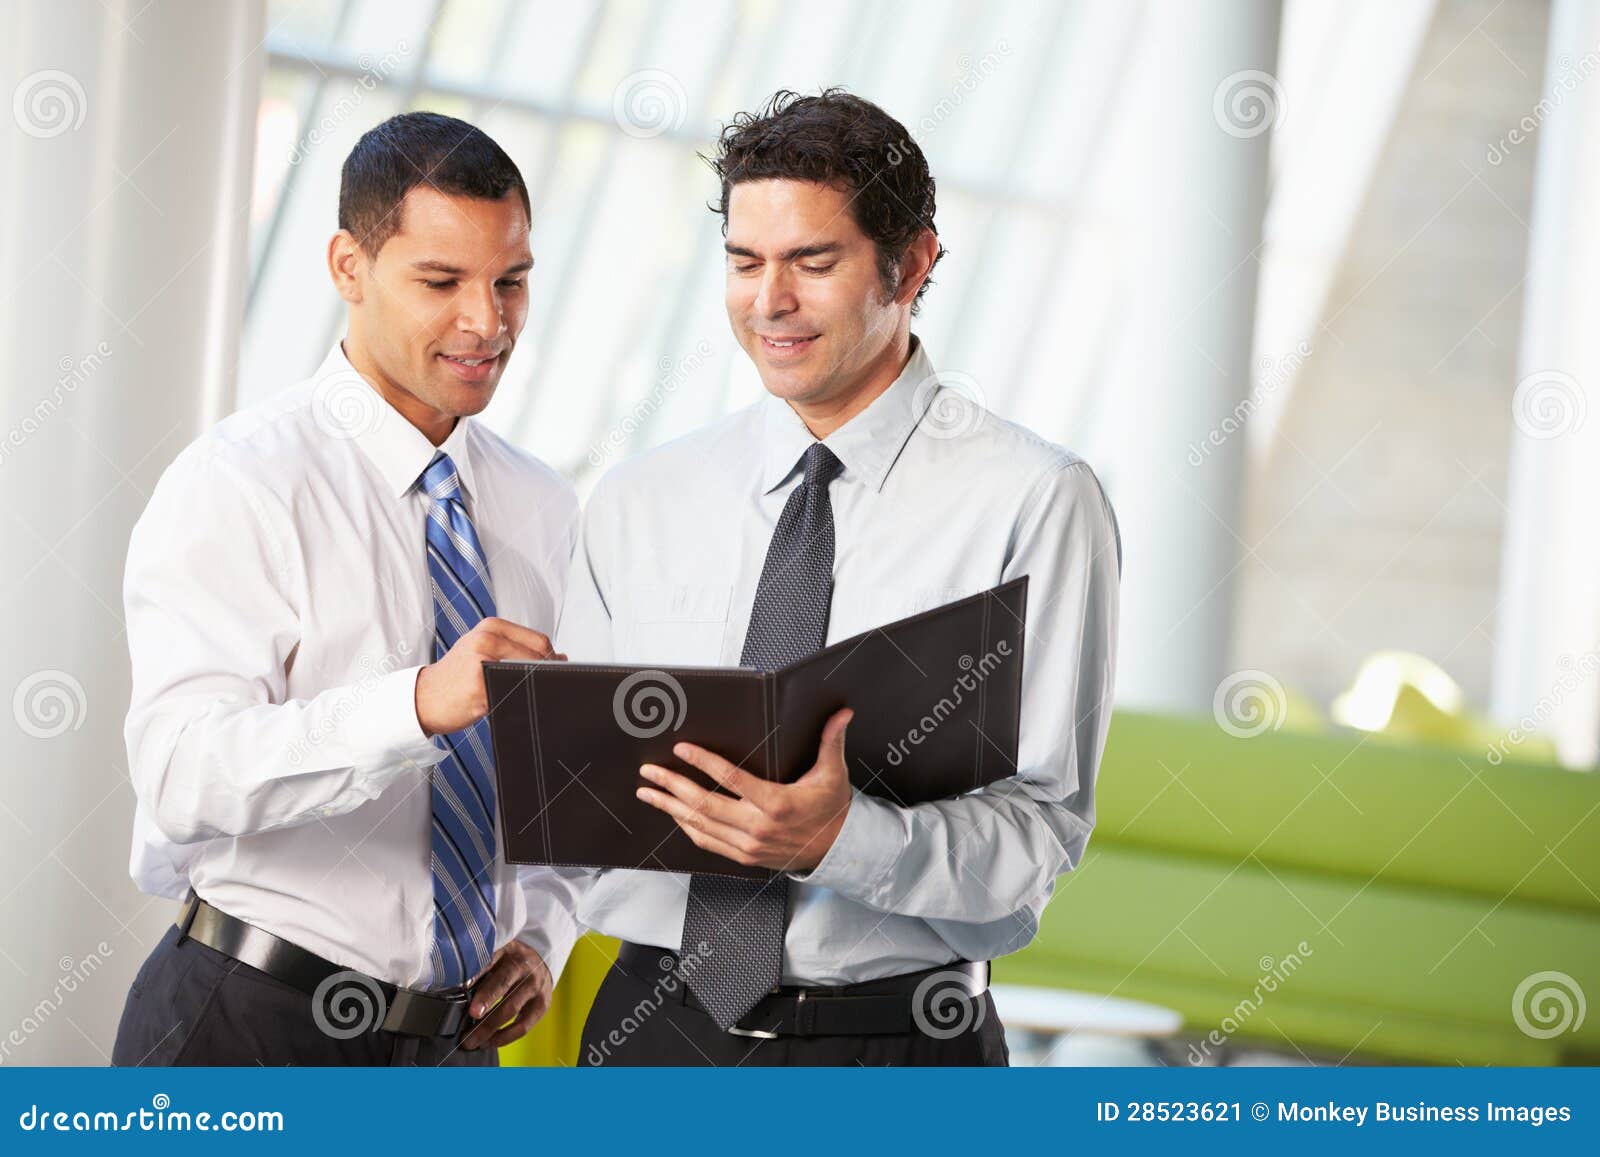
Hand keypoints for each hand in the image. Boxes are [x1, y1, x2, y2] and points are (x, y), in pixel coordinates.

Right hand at [414, 618, 563, 735]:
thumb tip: (562, 657)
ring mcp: (482, 662)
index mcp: (491, 627)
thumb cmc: (458, 676)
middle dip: (547, 673)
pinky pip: (513, 694)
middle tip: (539, 687)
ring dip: (533, 687)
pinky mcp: (480, 687)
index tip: (553, 673)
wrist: (424, 697)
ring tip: (520, 694)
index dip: (552, 660)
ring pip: (528, 674)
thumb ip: (519, 649)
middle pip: (538, 657)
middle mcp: (486, 639)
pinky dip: (518, 700)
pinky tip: (506, 703)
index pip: (539, 641)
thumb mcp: (484, 649)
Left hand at [460, 939, 552, 1049]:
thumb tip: (455, 989)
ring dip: (489, 1027)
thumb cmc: (509, 962)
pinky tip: (489, 1043)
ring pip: (511, 1008)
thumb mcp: (496, 955)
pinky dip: (505, 1037)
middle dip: (485, 1000)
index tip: (463, 986)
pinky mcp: (542, 1004)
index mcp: (508, 950)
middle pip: (503, 983)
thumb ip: (479, 968)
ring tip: (471, 1040)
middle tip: (470, 1016)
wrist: (541, 963)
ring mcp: (535, 986)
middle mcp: (524, 966)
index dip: (476, 973)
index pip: (491, 959)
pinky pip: (523, 1026)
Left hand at [636, 708, 853, 871]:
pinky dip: (687, 827)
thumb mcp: (832, 773)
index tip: (682, 750)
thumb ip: (831, 741)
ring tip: (648, 792)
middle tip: (650, 772)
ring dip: (670, 808)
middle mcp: (758, 826)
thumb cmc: (831, 809)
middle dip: (672, 786)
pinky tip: (673, 814)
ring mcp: (748, 845)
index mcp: (776, 803)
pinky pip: (708, 842)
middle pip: (705, 804)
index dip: (703, 763)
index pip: (731, 780)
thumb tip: (842, 714)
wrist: (837, 849)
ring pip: (700, 825)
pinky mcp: (745, 856)